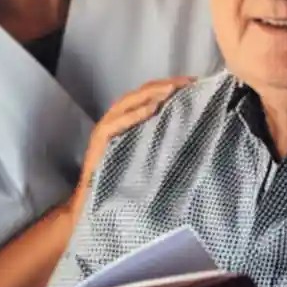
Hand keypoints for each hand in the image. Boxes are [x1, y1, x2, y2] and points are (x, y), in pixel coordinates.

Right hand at [72, 77, 194, 207]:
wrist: (92, 204)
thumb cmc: (122, 184)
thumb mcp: (146, 157)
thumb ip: (158, 139)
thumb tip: (189, 126)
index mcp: (126, 121)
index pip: (148, 96)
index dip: (169, 86)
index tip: (194, 83)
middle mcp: (115, 121)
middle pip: (139, 94)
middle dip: (164, 85)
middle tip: (188, 82)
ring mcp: (105, 130)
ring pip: (127, 103)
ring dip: (150, 94)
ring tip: (171, 89)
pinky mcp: (99, 142)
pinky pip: (116, 124)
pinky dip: (134, 114)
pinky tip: (151, 109)